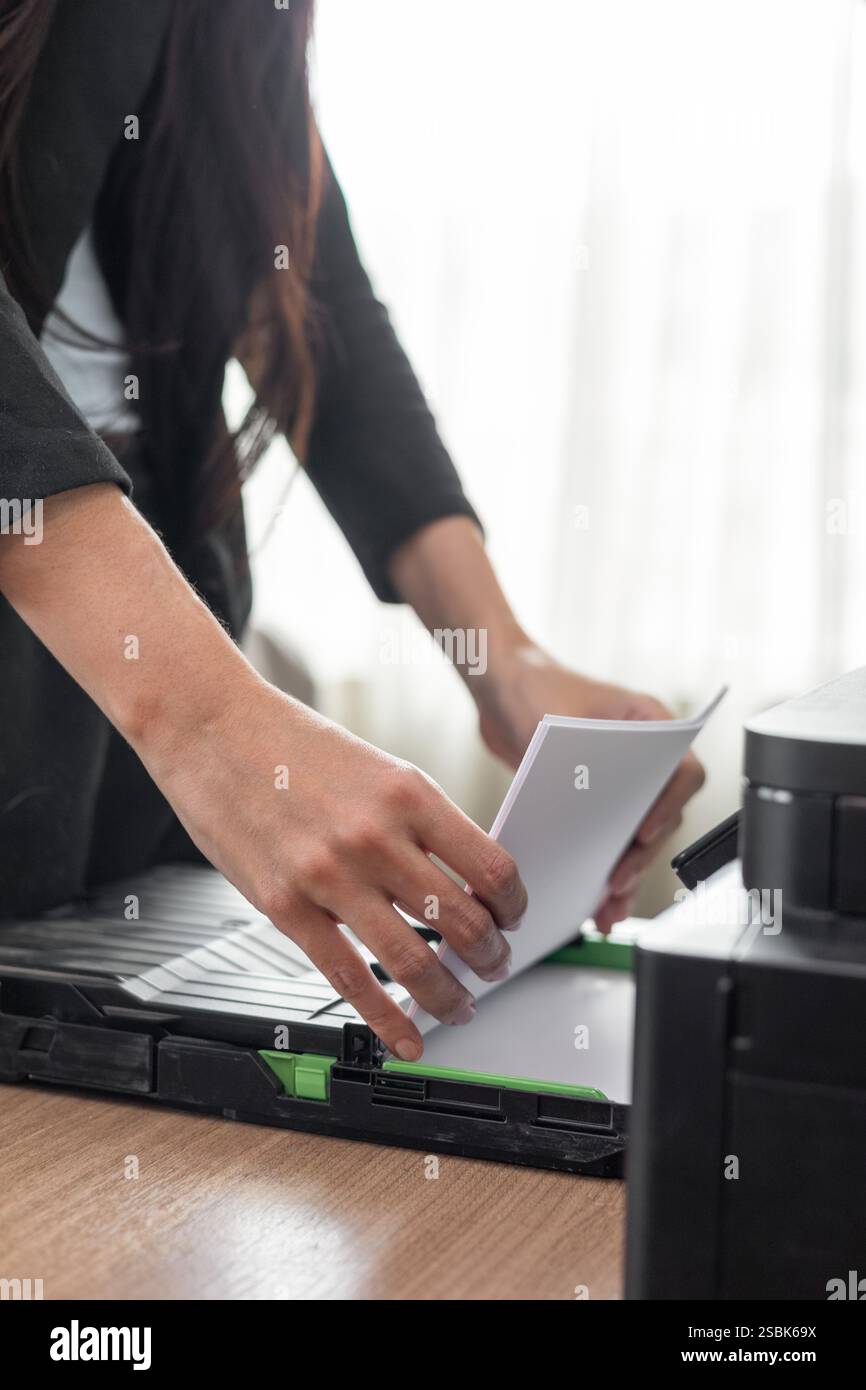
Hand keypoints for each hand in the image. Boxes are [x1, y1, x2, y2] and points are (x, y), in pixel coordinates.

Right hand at [139, 677, 527, 1059]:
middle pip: (462, 920)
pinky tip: (404, 1038)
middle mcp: (376, 835)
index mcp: (409, 793)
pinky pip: (349, 980)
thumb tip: (460, 883)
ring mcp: (329, 875)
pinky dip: (387, 1020)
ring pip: (414, 960)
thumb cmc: (290, 744)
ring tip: (460, 1005)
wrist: (210, 727)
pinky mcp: (285, 907)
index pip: (492, 868)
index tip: (514, 919)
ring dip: (449, 996)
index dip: (514, 906)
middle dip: (490, 957)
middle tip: (495, 967)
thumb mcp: (376, 768)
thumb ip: (417, 823)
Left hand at [472, 644, 704, 930]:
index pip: (682, 768)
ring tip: (608, 909)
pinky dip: (605, 871)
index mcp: (648, 722)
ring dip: (627, 873)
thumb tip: (585, 804)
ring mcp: (624, 778)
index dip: (670, 804)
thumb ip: (573, 756)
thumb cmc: (534, 686)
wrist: (503, 687)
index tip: (643, 830)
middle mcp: (644, 753)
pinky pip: (612, 841)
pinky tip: (594, 902)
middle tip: (617, 882)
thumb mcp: (552, 719)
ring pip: (639, 836)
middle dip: (642, 854)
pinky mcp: (599, 799)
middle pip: (662, 813)